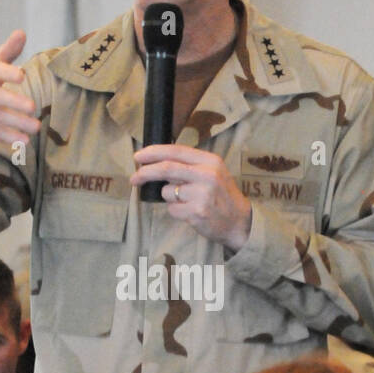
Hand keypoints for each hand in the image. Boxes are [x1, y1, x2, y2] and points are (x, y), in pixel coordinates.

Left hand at [131, 145, 252, 249]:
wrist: (240, 222)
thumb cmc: (222, 195)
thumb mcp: (213, 172)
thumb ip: (189, 165)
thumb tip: (155, 163)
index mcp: (209, 161)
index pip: (175, 151)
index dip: (153, 152)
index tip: (138, 156)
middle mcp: (207, 175)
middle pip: (166, 168)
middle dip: (145, 172)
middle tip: (134, 178)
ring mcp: (201, 194)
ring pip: (167, 192)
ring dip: (168, 197)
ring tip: (186, 201)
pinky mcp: (196, 212)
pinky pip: (172, 209)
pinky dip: (175, 210)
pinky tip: (190, 212)